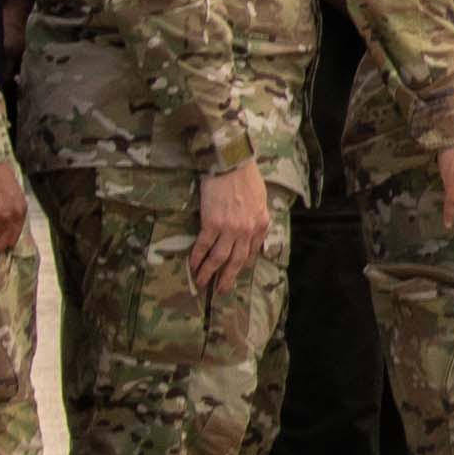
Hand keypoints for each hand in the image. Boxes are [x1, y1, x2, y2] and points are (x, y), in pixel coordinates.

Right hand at [189, 157, 269, 287]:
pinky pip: (204, 246)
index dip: (242, 265)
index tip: (235, 272)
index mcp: (261, 224)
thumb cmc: (246, 176)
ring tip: (202, 283)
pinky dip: (197, 257)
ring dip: (209, 273)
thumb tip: (251, 230)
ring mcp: (230, 229)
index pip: (252, 251)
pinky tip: (192, 265)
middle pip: (237, 261)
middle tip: (221, 291)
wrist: (231, 163)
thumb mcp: (261, 199)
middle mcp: (247, 231)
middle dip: (228, 278)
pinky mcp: (212, 223)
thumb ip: (257, 218)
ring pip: (219, 258)